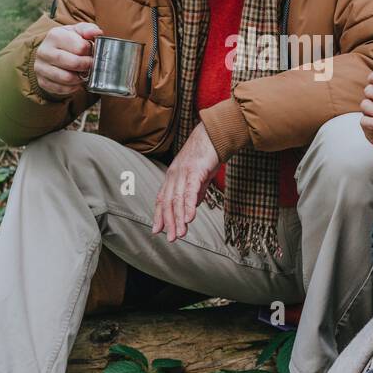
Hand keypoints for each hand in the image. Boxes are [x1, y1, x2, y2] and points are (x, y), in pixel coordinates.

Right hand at [32, 22, 103, 99]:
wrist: (52, 51)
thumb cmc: (69, 40)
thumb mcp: (78, 31)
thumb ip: (89, 29)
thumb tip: (96, 32)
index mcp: (55, 35)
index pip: (80, 47)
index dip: (90, 52)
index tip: (92, 53)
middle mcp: (44, 51)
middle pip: (73, 63)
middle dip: (86, 66)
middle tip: (91, 65)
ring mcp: (40, 67)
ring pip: (66, 78)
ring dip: (79, 78)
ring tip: (83, 73)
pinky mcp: (42, 81)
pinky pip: (60, 89)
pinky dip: (72, 88)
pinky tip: (75, 81)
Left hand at [150, 123, 220, 242]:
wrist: (215, 134)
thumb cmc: (207, 154)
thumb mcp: (199, 175)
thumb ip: (196, 190)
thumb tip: (193, 205)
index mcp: (173, 175)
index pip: (163, 198)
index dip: (159, 215)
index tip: (157, 230)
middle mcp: (174, 174)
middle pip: (168, 202)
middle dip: (168, 222)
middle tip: (171, 238)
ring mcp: (183, 172)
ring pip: (178, 200)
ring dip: (178, 219)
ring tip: (180, 234)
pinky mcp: (195, 171)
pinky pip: (190, 192)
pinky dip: (189, 206)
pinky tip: (189, 218)